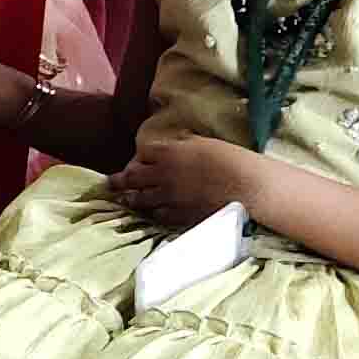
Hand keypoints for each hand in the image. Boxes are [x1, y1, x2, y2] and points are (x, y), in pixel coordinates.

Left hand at [112, 132, 268, 228]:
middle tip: (111, 182)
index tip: (139, 161)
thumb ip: (184, 145)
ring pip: (140, 199)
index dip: (140, 157)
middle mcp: (162, 174)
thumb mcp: (204, 142)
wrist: (247, 187)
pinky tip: (152, 213)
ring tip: (126, 199)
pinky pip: (158, 215)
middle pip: (132, 177)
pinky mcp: (179, 215)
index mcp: (169, 152)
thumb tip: (178, 144)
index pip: (142, 153)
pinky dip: (153, 213)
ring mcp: (169, 196)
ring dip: (132, 198)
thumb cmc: (231, 160)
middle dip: (120, 180)